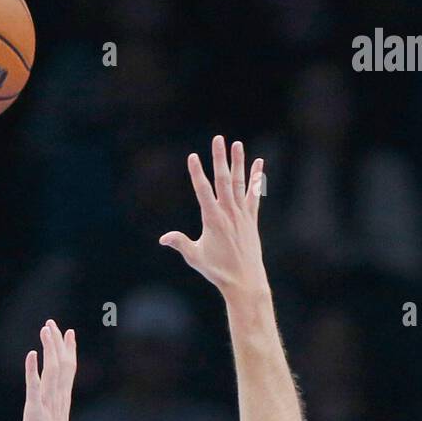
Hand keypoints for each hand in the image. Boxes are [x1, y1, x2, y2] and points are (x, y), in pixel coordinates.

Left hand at [22, 320, 76, 420]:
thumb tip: (53, 408)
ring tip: (46, 330)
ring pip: (52, 371)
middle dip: (58, 343)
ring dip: (49, 349)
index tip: (69, 333)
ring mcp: (47, 404)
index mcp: (62, 401)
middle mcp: (58, 399)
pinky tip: (32, 354)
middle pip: (62, 365)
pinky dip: (34, 370)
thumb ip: (54, 413)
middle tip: (53, 323)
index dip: (69, 351)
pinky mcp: (35, 411)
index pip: (68, 371)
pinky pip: (35, 387)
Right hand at [159, 136, 266, 297]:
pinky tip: (258, 163)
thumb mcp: (195, 257)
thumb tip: (163, 238)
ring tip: (237, 144)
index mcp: (213, 219)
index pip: (203, 191)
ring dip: (238, 162)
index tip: (192, 156)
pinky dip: (255, 178)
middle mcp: (229, 213)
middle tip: (218, 139)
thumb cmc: (218, 270)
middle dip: (219, 158)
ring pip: (239, 183)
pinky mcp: (251, 219)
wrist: (244, 281)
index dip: (197, 173)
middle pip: (223, 180)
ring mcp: (242, 214)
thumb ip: (180, 243)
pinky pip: (254, 194)